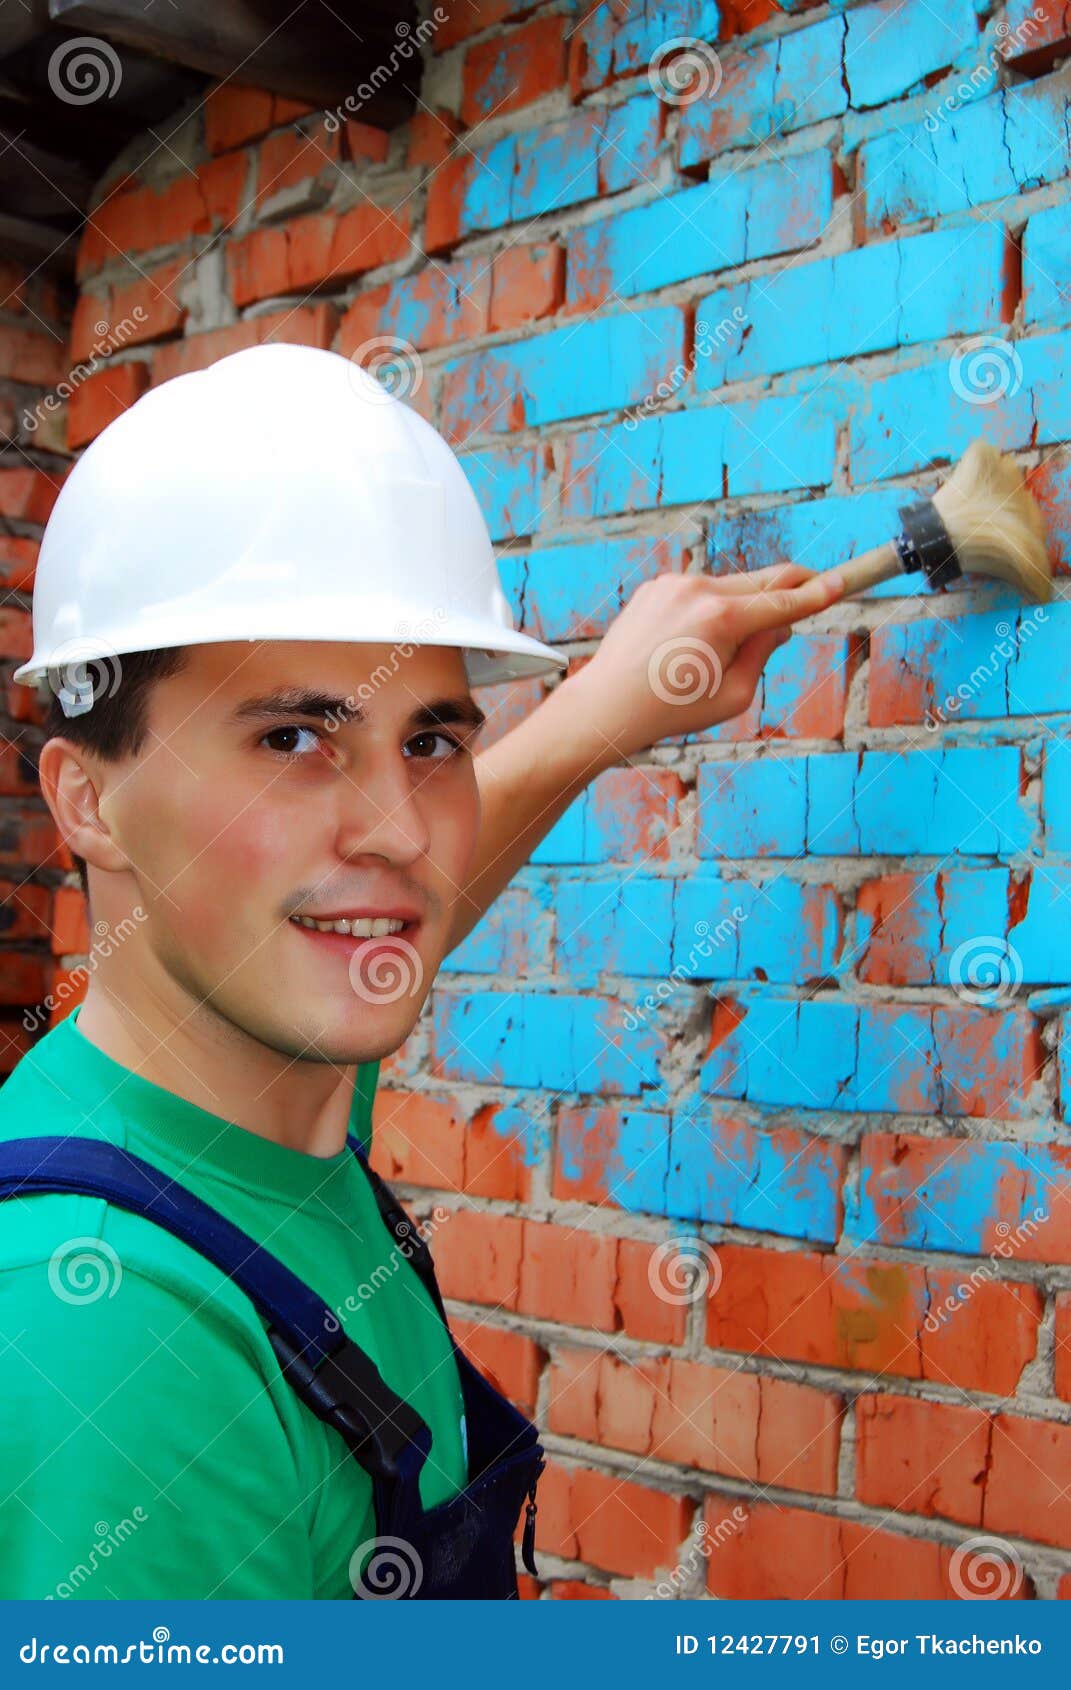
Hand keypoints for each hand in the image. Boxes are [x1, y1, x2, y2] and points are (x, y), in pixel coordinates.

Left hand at [558, 562, 845, 770]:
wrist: (608, 704)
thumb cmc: (672, 709)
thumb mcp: (734, 694)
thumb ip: (764, 652)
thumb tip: (780, 622)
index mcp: (723, 618)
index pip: (785, 602)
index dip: (817, 595)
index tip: (842, 582)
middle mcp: (699, 589)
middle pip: (763, 581)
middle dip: (789, 590)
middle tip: (812, 593)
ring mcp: (674, 583)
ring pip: (731, 587)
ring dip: (742, 608)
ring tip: (714, 656)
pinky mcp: (656, 585)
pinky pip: (699, 592)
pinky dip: (709, 610)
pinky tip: (688, 646)